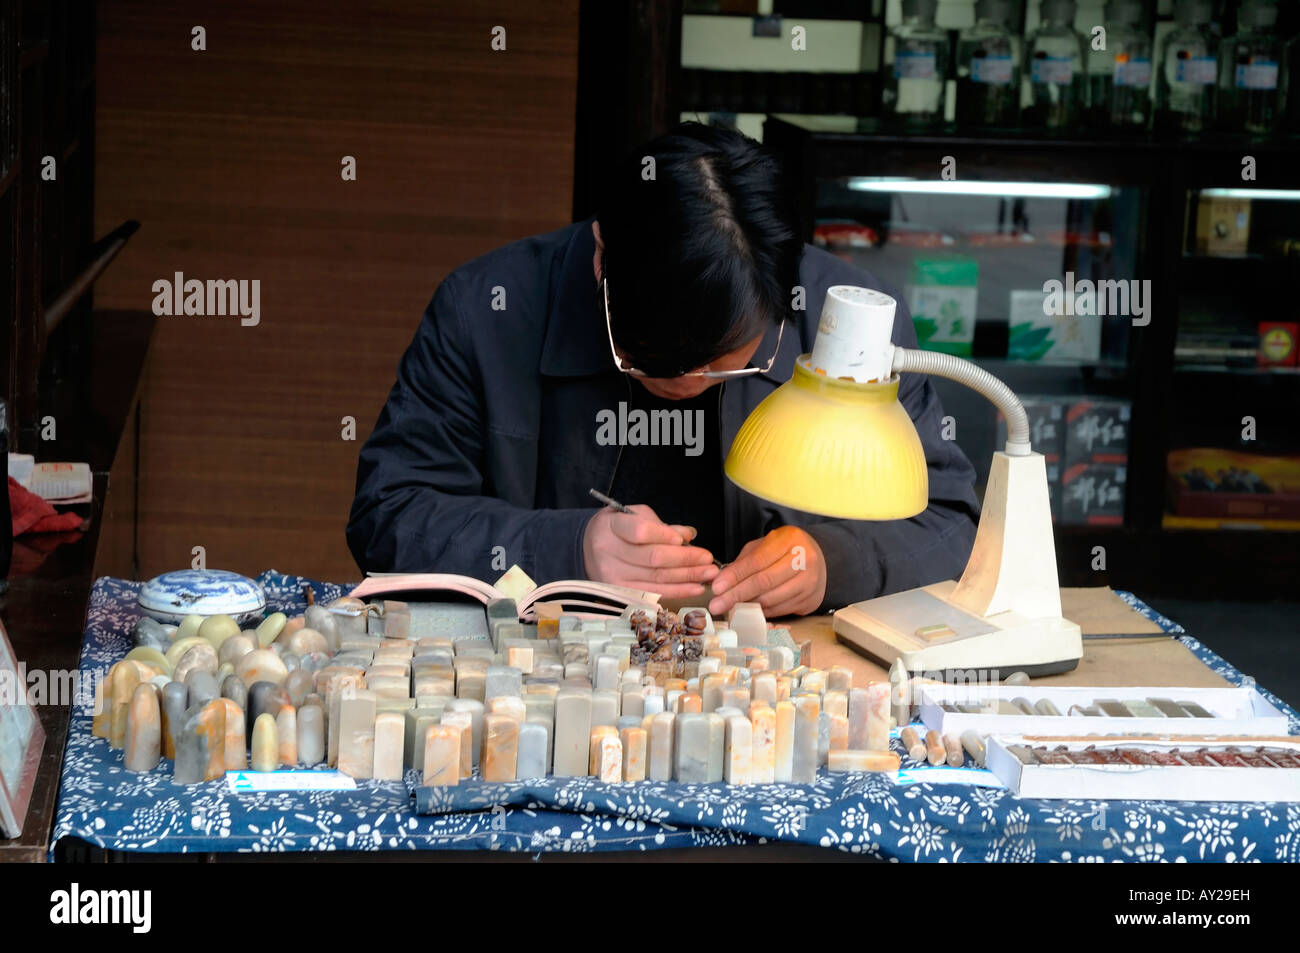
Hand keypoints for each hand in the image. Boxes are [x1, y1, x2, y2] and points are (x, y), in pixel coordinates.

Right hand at [582, 504, 718, 598]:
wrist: (588, 548)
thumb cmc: (617, 529)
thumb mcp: (635, 516)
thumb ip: (662, 525)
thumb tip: (689, 535)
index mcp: (611, 526)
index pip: (640, 532)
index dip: (664, 536)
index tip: (685, 539)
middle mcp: (609, 552)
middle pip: (653, 558)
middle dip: (686, 559)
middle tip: (707, 558)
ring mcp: (613, 575)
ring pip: (656, 577)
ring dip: (687, 577)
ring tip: (708, 573)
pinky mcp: (621, 592)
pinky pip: (654, 592)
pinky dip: (678, 591)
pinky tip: (695, 587)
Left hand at [708, 526, 825, 618]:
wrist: (820, 559)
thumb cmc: (786, 551)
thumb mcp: (765, 546)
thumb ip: (744, 561)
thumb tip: (721, 581)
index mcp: (790, 540)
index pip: (757, 561)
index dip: (735, 575)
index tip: (716, 587)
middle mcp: (804, 560)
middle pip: (764, 582)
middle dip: (737, 595)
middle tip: (717, 604)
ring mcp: (810, 582)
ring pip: (772, 599)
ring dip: (747, 606)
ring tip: (729, 608)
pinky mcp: (811, 600)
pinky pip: (780, 610)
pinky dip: (762, 611)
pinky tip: (750, 610)